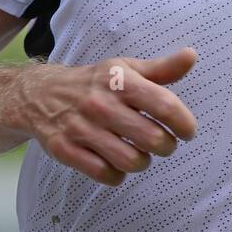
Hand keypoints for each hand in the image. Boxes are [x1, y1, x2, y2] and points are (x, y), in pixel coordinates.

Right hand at [18, 47, 197, 185]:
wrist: (40, 94)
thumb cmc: (94, 83)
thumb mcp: (125, 69)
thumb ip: (161, 68)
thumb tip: (191, 56)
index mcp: (120, 81)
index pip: (165, 106)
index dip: (184, 123)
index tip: (186, 131)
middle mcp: (101, 104)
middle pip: (152, 139)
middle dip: (165, 146)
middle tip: (162, 143)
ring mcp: (81, 128)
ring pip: (130, 161)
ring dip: (142, 162)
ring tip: (140, 154)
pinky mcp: (65, 149)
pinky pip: (104, 174)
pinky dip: (116, 175)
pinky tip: (116, 164)